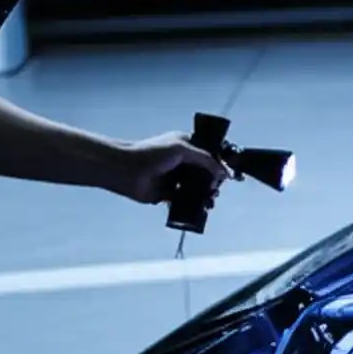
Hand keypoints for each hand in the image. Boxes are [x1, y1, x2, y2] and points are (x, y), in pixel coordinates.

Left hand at [106, 131, 233, 204]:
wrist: (126, 171)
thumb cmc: (150, 153)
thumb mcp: (182, 149)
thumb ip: (205, 159)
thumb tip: (222, 172)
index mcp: (186, 146)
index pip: (209, 154)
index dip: (219, 164)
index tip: (226, 175)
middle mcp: (183, 162)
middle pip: (205, 173)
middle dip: (214, 182)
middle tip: (216, 189)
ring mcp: (176, 178)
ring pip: (197, 188)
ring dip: (205, 195)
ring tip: (209, 200)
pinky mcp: (169, 194)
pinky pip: (186, 200)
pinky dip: (193, 204)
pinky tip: (198, 207)